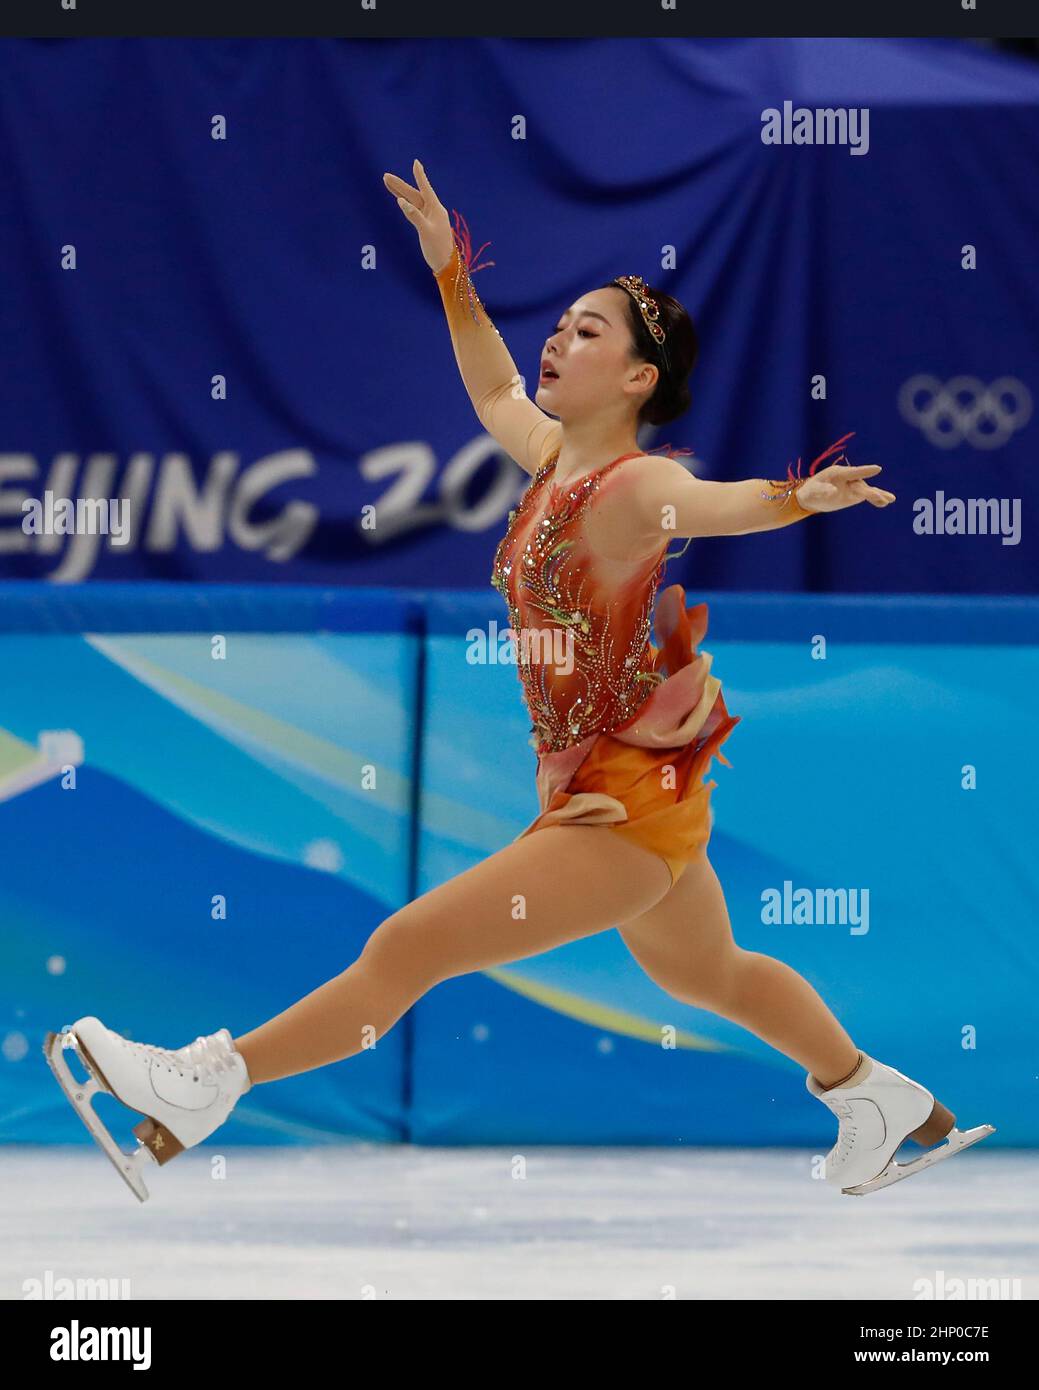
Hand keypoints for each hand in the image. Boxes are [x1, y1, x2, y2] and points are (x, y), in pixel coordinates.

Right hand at [382, 159, 455, 273]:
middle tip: (386, 176)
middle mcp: (432, 210)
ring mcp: (429, 217)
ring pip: (412, 201)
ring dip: (400, 193)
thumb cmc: (437, 248)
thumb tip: (401, 201)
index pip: (425, 188)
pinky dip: (406, 204)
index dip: (419, 175)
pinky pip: (414, 210)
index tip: (415, 162)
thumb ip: (414, 215)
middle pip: (414, 194)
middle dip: (400, 185)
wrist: (444, 263)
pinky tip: (399, 199)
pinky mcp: (425, 224)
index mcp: (435, 209)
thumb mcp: (425, 231)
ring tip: (387, 183)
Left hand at [796, 463, 894, 513]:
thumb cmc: (811, 491)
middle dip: (870, 491)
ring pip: (868, 490)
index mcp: (839, 473)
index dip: (866, 471)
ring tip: (890, 499)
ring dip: (878, 495)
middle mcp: (849, 478)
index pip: (854, 472)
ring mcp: (854, 486)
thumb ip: (823, 490)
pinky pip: (867, 496)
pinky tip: (886, 502)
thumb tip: (833, 492)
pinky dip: (877, 499)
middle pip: (861, 484)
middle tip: (878, 496)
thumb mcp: (814, 490)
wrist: (813, 497)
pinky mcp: (855, 495)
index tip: (878, 468)